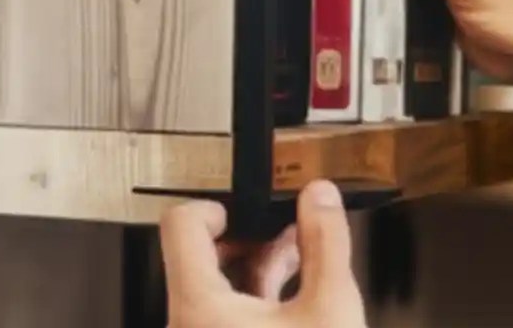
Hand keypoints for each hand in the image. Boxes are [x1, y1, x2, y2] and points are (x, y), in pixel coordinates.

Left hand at [160, 181, 365, 326]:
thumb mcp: (332, 311)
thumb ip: (326, 245)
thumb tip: (320, 198)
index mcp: (199, 307)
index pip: (180, 224)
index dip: (215, 205)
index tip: (243, 208)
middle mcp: (184, 325)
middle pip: (198, 256)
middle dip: (248, 238)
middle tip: (282, 230)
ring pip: (211, 289)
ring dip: (253, 270)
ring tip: (297, 259)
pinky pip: (219, 316)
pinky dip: (251, 301)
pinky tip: (292, 300)